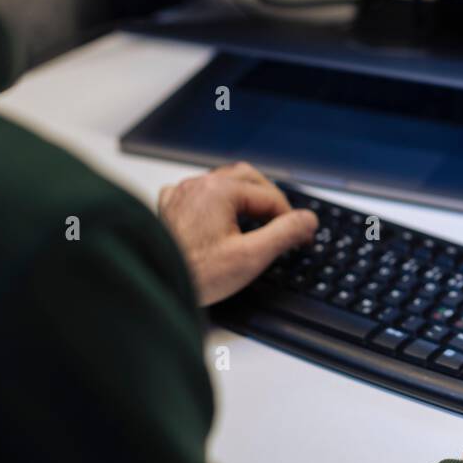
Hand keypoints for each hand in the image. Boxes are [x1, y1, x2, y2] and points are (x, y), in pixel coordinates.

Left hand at [158, 162, 317, 306]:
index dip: (291, 218)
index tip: (302, 237)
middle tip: (285, 222)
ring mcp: (182, 195)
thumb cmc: (195, 274)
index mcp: (220, 190)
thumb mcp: (251, 256)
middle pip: (248, 179)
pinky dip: (214, 201)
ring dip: (244, 197)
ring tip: (258, 218)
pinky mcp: (170, 209)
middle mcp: (199, 185)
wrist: (155, 283)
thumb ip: (285, 233)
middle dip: (270, 199)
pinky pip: (197, 193)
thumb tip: (308, 220)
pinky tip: (218, 216)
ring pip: (222, 183)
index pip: (270, 197)